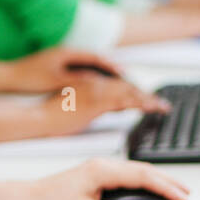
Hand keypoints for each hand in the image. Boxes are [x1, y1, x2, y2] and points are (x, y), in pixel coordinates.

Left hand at [9, 47, 122, 91]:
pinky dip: (88, 77)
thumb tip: (97, 81)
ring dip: (99, 72)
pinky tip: (93, 86)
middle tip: (124, 77)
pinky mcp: (54, 66)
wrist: (8, 76)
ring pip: (85, 65)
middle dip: (108, 68)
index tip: (123, 73)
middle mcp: (64, 53)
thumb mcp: (56, 81)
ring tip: (113, 82)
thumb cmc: (30, 78)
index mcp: (65, 53)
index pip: (94, 56)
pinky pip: (77, 70)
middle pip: (92, 59)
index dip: (110, 65)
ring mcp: (59, 59)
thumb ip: (76, 79)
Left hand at [17, 158, 191, 199]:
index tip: (181, 196)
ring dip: (158, 180)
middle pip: (143, 169)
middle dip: (167, 180)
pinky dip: (145, 181)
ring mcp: (101, 168)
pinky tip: (153, 189)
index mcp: (101, 170)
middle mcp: (103, 165)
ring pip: (137, 171)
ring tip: (177, 191)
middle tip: (187, 193)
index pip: (142, 175)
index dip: (164, 186)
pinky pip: (129, 175)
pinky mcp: (98, 174)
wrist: (30, 198)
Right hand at [37, 75, 170, 136]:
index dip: (134, 90)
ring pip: (129, 92)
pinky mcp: (96, 102)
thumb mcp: (74, 104)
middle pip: (126, 86)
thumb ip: (91, 102)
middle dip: (145, 95)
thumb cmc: (51, 115)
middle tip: (160, 103)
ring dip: (147, 99)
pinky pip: (124, 101)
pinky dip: (140, 104)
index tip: (146, 98)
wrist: (38, 117)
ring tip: (161, 107)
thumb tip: (105, 108)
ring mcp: (96, 91)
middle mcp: (94, 82)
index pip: (117, 83)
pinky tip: (150, 109)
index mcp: (88, 81)